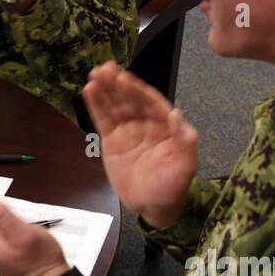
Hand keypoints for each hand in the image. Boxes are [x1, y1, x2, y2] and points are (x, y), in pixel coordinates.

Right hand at [82, 62, 197, 230]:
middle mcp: (146, 122)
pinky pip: (103, 119)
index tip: (122, 77)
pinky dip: (96, 105)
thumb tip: (176, 112)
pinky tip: (89, 91)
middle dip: (117, 84)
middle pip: (130, 99)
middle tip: (104, 69)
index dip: (136, 89)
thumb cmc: (173, 188)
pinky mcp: (112, 140)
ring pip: (115, 105)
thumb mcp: (185, 167)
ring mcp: (127, 130)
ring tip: (94, 75)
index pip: (149, 102)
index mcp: (165, 125)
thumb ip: (184, 141)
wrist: (153, 207)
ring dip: (105, 89)